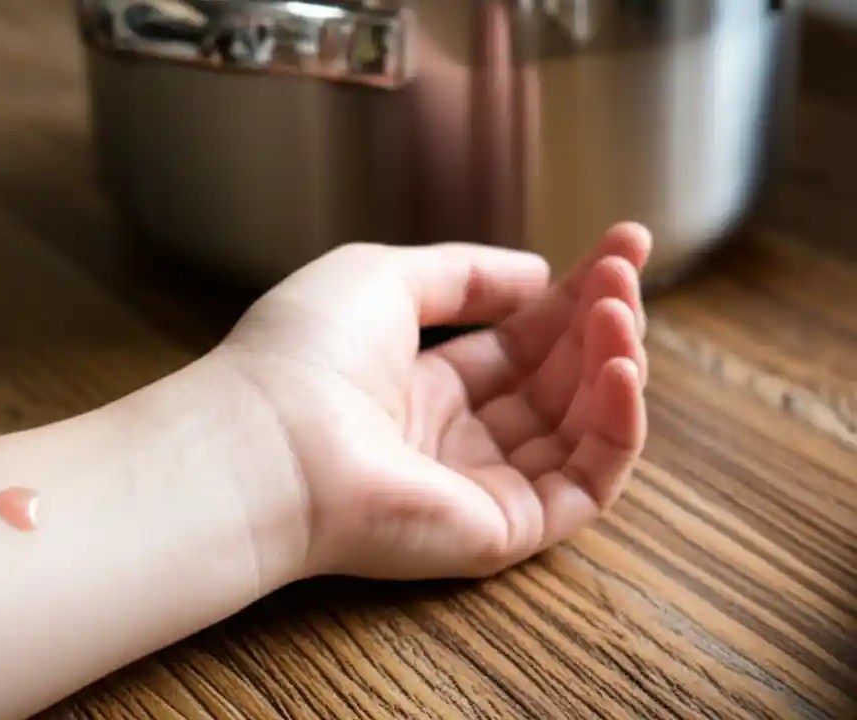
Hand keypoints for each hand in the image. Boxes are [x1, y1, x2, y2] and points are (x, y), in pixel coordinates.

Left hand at [216, 224, 650, 579]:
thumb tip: (537, 274)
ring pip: (579, 430)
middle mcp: (451, 438)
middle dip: (599, 321)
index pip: (518, 342)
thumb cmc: (305, 352)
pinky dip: (616, 430)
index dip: (571, 294)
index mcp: (417, 384)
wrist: (268, 440)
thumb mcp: (383, 277)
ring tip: (622, 314)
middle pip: (555, 381)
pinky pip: (585, 485)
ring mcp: (478, 487)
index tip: (623, 242)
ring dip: (613, 366)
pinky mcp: (500, 531)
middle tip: (628, 270)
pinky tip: (621, 372)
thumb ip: (464, 274)